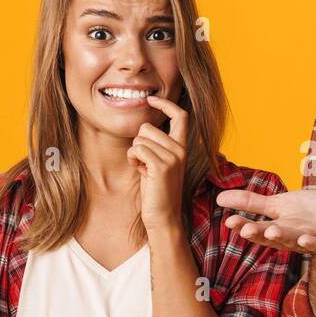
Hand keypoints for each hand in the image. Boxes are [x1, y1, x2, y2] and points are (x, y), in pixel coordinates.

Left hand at [127, 94, 187, 231]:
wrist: (163, 217)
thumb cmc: (157, 192)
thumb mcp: (159, 164)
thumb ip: (157, 146)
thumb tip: (144, 127)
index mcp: (182, 147)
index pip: (179, 115)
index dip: (164, 104)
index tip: (150, 99)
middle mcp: (180, 150)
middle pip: (147, 127)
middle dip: (138, 143)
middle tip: (145, 164)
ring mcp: (173, 157)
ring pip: (140, 139)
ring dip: (135, 154)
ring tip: (144, 170)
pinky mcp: (162, 166)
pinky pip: (137, 149)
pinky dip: (133, 160)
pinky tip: (140, 173)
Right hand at [216, 188, 315, 254]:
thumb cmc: (310, 214)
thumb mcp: (278, 205)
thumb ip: (251, 203)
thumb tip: (218, 198)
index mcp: (278, 228)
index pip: (258, 229)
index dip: (244, 226)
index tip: (229, 222)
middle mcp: (292, 237)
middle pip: (273, 236)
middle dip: (260, 233)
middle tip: (245, 229)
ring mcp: (312, 240)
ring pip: (294, 240)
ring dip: (283, 237)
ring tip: (271, 231)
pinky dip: (313, 244)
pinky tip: (304, 240)